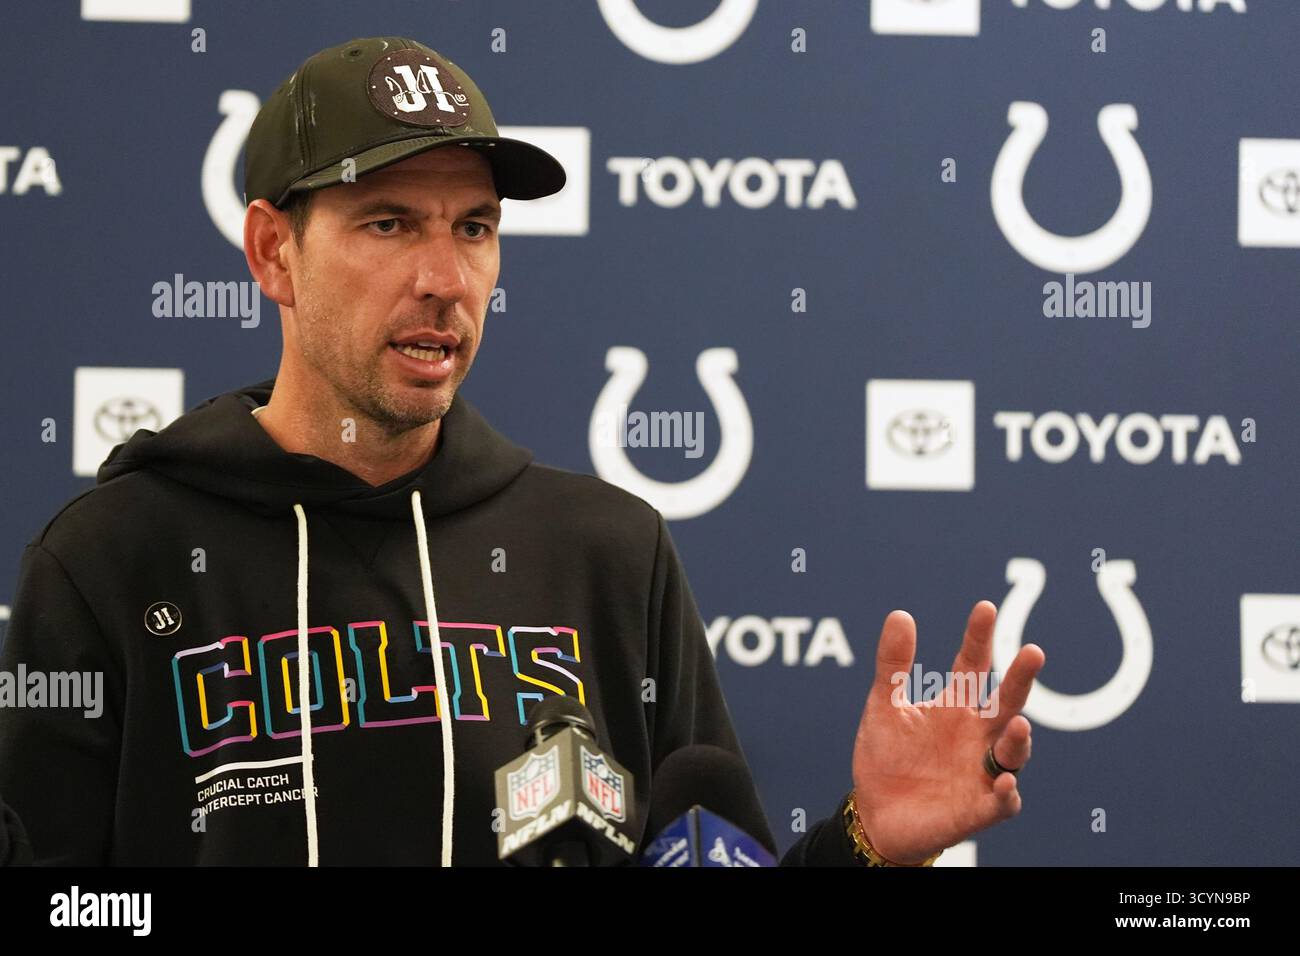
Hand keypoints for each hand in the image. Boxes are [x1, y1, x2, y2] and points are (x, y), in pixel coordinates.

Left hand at [850, 601, 1044, 864]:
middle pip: (1006, 701)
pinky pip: (1003, 801)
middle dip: (1021, 678)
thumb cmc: (886, 758)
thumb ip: (893, 665)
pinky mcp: (980, 808)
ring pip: (1014, 751)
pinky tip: (1004, 781)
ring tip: (1018, 723)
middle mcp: (978, 734)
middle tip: (1032, 652)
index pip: (974, 665)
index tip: (984, 608)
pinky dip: (1007, 792)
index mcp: (956, 706)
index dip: (979, 637)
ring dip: (1019, 738)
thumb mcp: (884, 707)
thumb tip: (900, 614)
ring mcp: (982, 770)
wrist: (875, 814)